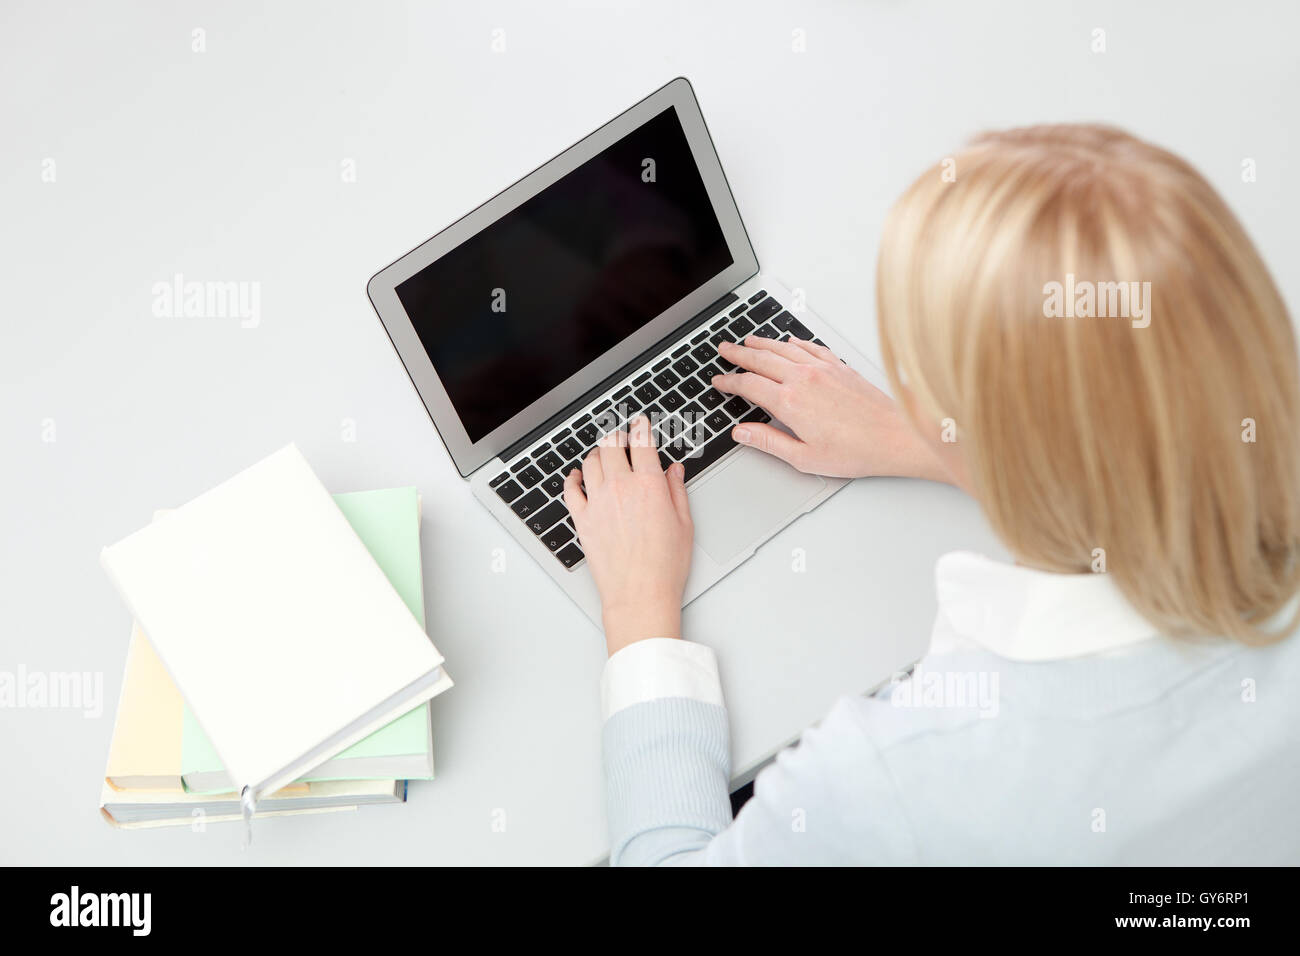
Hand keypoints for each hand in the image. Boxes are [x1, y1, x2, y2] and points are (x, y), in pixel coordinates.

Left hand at [563, 417, 693, 655]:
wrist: (639, 594)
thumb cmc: (664, 566)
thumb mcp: (684, 524)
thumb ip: (677, 490)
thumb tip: (674, 470)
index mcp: (650, 485)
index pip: (643, 443)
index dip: (642, 427)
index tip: (640, 421)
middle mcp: (621, 488)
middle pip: (612, 445)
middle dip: (617, 434)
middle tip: (621, 433)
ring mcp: (598, 502)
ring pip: (591, 462)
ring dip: (597, 452)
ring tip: (603, 452)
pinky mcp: (582, 519)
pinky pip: (570, 490)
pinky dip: (572, 478)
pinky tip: (576, 476)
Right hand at [712, 335, 952, 481]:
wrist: (896, 435)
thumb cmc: (857, 450)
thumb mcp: (804, 457)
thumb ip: (768, 442)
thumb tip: (742, 433)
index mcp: (790, 402)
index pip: (748, 385)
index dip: (729, 382)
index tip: (719, 381)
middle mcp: (804, 379)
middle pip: (761, 359)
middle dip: (738, 353)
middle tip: (724, 349)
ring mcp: (823, 369)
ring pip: (784, 348)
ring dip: (762, 343)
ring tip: (748, 341)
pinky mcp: (840, 367)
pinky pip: (811, 347)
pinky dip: (795, 342)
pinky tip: (789, 341)